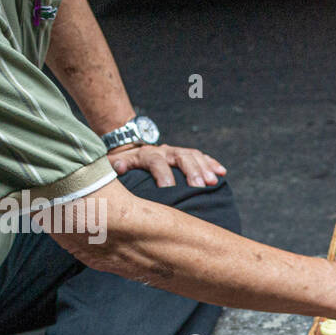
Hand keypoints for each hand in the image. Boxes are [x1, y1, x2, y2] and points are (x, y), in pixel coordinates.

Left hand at [108, 144, 226, 187]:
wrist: (130, 146)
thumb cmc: (122, 163)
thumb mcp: (113, 163)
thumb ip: (115, 166)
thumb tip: (119, 168)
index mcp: (146, 154)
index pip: (156, 162)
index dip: (162, 173)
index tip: (168, 188)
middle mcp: (164, 151)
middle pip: (180, 157)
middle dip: (191, 171)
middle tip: (200, 186)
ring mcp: (176, 152)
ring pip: (193, 156)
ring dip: (205, 168)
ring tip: (214, 182)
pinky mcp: (185, 155)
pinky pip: (201, 157)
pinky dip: (211, 163)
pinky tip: (222, 172)